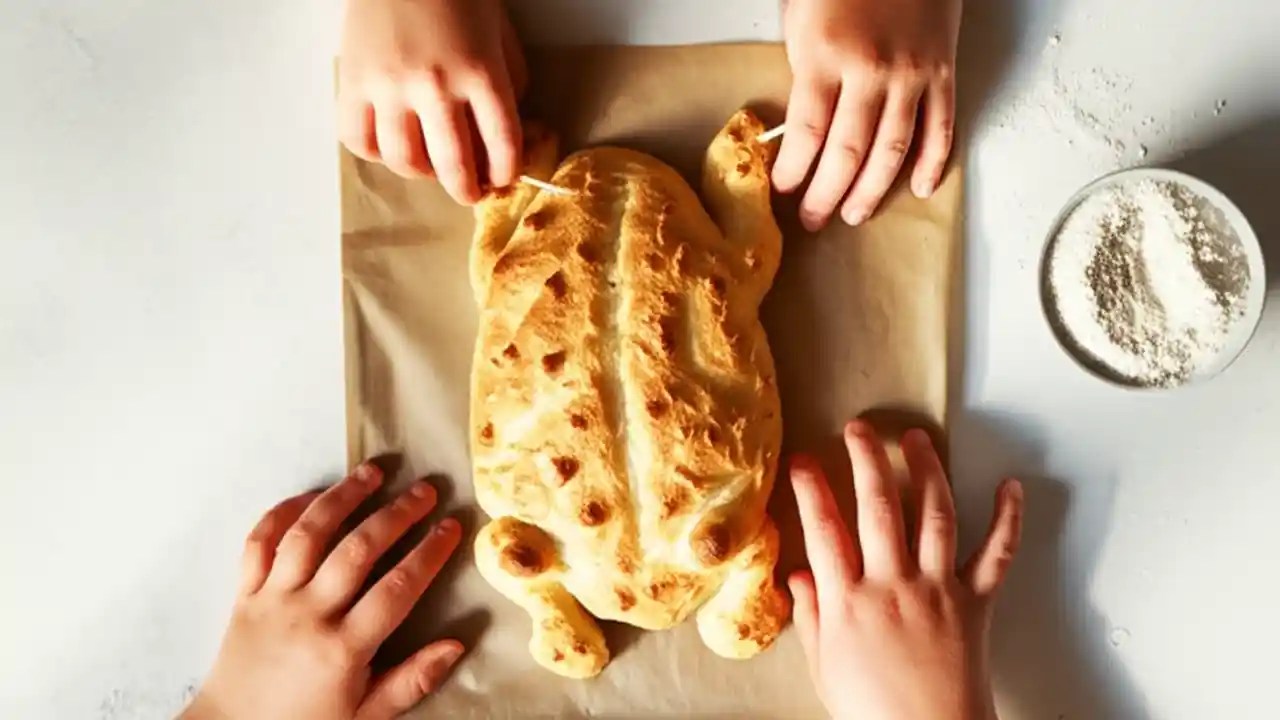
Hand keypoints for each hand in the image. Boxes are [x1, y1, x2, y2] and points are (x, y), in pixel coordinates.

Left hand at [182, 463, 463, 719]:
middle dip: (396, 514)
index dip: (429, 554)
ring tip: (373, 472)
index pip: (397, 590)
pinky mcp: (244, 593)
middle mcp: (307, 616)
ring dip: (343, 498)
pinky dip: (283, 512)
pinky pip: (260, 542)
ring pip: (308, 534)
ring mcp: (272, 600)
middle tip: (425, 491)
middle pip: (357, 551)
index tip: (452, 527)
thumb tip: (457, 645)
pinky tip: (312, 496)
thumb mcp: (365, 717)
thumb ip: (411, 682)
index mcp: (343, 650)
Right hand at [338, 0, 526, 202]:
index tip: (503, 178)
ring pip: (404, 160)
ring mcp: (389, 85)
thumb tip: (505, 134)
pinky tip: (392, 144)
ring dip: (422, 174)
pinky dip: (376, 154)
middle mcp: (435, 84)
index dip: (506, 171)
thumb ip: (509, 83)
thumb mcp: (500, 34)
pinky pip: (360, 140)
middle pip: (453, 163)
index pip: (502, 142)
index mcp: (480, 70)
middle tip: (470, 193)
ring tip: (429, 167)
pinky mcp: (353, 82)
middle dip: (467, 190)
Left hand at [775, 0, 960, 230]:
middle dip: (826, 195)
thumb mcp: (802, 17)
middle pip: (847, 154)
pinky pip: (939, 130)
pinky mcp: (943, 73)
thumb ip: (802, 71)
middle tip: (813, 219)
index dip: (793, 171)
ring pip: (892, 152)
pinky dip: (931, 164)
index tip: (783, 190)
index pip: (807, 134)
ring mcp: (912, 75)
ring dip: (871, 192)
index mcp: (825, 56)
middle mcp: (870, 72)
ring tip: (853, 215)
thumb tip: (801, 127)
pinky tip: (918, 190)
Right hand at [788, 420, 1022, 719]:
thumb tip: (798, 578)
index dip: (810, 489)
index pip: (824, 530)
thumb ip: (811, 618)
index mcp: (849, 603)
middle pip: (879, 507)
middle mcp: (893, 586)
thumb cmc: (875, 713)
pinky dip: (1008, 519)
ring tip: (916, 438)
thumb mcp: (825, 668)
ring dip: (926, 469)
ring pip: (935, 515)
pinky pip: (997, 554)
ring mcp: (938, 590)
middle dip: (867, 459)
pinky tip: (1008, 487)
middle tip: (859, 429)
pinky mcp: (976, 603)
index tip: (802, 461)